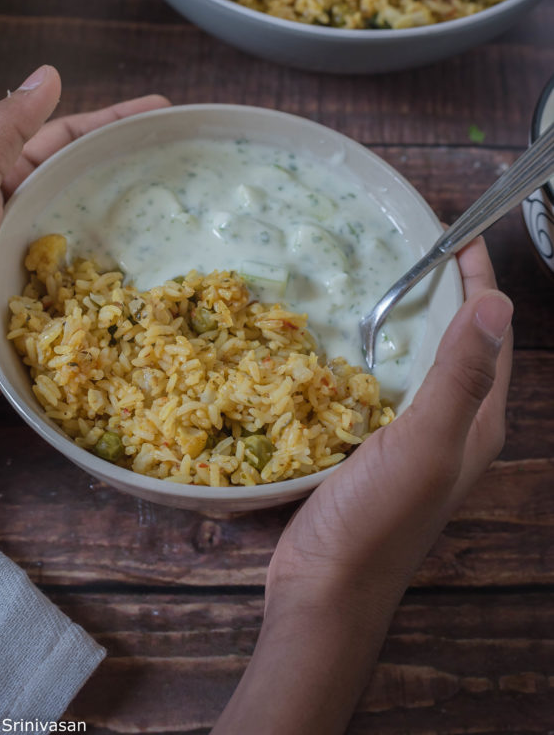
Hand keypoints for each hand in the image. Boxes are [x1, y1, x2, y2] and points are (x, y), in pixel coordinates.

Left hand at [0, 65, 168, 472]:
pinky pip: (103, 286)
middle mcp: (30, 218)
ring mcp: (47, 265)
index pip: (68, 138)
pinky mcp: (59, 309)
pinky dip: (133, 277)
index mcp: (5, 181)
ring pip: (105, 233)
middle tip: (190, 155)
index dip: (113, 120)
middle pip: (92, 181)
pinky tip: (169, 272)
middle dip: (138, 165)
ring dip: (144, 222)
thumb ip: (2, 130)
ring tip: (193, 210)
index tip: (162, 109)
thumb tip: (46, 75)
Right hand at [214, 237, 512, 734]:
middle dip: (446, 294)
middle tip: (414, 248)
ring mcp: (414, 441)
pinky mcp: (376, 450)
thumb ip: (460, 377)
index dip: (480, 282)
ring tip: (381, 280)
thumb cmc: (379, 521)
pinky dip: (373, 352)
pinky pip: (384, 385)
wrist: (328, 589)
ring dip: (410, 321)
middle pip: (460, 345)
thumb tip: (498, 304)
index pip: (491, 335)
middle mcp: (453, 428)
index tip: (459, 235)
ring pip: (420, 364)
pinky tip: (344, 341)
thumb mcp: (424, 443)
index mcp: (477, 422)